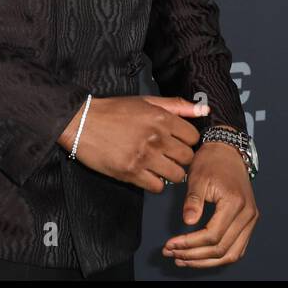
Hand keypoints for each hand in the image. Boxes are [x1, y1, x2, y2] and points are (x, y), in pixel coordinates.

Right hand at [59, 95, 207, 191]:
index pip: (193, 137)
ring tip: (159, 166)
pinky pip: (158, 187)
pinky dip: (155, 183)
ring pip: (177, 175)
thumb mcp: (146, 101)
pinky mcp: (131, 173)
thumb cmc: (114, 111)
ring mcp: (144, 157)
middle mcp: (156, 138)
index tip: (178, 142)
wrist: (82, 123)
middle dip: (181, 158)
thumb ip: (177, 106)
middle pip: (188, 158)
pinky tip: (146, 173)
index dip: (187, 141)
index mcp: (162, 118)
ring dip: (170, 172)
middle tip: (169, 156)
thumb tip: (204, 109)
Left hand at [162, 136, 257, 267]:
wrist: (227, 151)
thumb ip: (193, 201)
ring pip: (231, 254)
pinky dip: (218, 257)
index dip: (189, 244)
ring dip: (206, 261)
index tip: (170, 244)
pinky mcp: (248, 223)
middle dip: (194, 255)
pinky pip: (236, 249)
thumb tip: (188, 223)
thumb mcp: (198, 178)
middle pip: (221, 249)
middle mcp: (248, 214)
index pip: (212, 235)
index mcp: (235, 203)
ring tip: (183, 259)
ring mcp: (251, 220)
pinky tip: (200, 257)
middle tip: (172, 253)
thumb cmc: (212, 162)